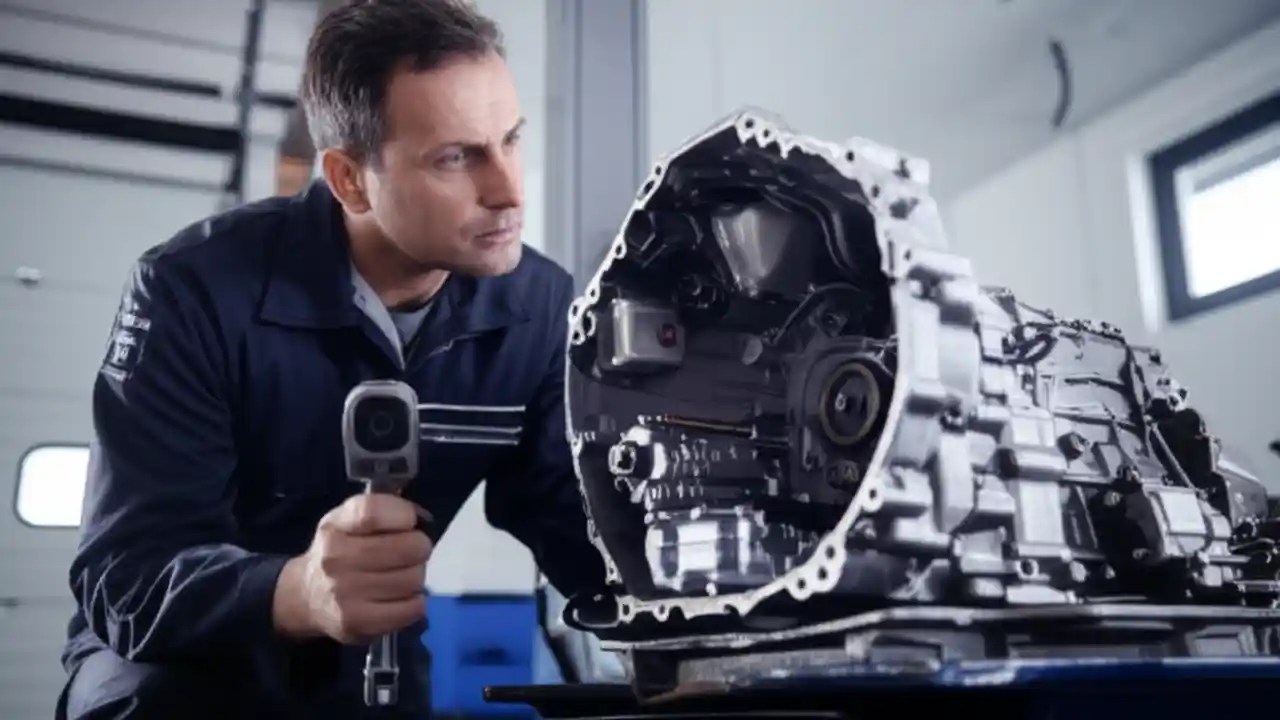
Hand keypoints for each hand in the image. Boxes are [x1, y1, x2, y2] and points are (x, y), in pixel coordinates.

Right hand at [273, 493, 432, 643]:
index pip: (374, 512)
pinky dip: (414, 603)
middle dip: (419, 547)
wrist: (305, 596)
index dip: (404, 514)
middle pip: (408, 548)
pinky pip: (412, 609)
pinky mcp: (357, 623)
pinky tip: (399, 597)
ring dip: (416, 576)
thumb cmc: (339, 550)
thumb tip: (421, 518)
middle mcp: (336, 558)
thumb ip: (382, 509)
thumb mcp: (347, 519)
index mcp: (337, 525)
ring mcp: (345, 593)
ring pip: (414, 579)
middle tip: (410, 552)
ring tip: (401, 575)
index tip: (410, 521)